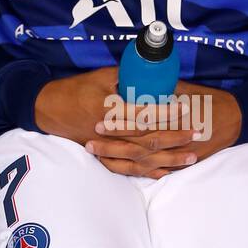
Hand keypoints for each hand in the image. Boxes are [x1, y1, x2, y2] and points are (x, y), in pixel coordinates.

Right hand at [33, 69, 242, 178]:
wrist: (49, 109)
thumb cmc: (76, 89)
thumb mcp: (102, 76)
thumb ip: (128, 78)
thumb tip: (155, 75)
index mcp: (109, 109)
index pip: (143, 113)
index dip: (166, 112)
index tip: (186, 107)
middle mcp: (109, 132)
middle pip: (148, 139)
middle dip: (175, 137)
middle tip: (198, 132)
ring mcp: (107, 147)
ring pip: (142, 157)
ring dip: (169, 158)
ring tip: (192, 156)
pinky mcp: (104, 156)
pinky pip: (130, 169)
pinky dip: (149, 171)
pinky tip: (168, 172)